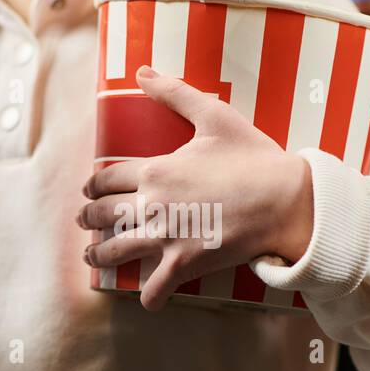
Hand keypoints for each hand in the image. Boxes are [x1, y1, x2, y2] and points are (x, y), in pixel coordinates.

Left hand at [77, 66, 313, 311]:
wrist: (285, 199)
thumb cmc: (253, 157)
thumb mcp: (214, 116)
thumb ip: (175, 93)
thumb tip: (142, 72)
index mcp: (154, 170)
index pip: (105, 180)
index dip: (93, 186)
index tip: (90, 191)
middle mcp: (151, 205)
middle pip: (102, 215)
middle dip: (88, 218)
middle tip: (84, 221)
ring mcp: (166, 237)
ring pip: (115, 251)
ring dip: (98, 255)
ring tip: (92, 257)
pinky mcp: (185, 264)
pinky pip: (155, 289)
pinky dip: (148, 297)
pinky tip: (147, 299)